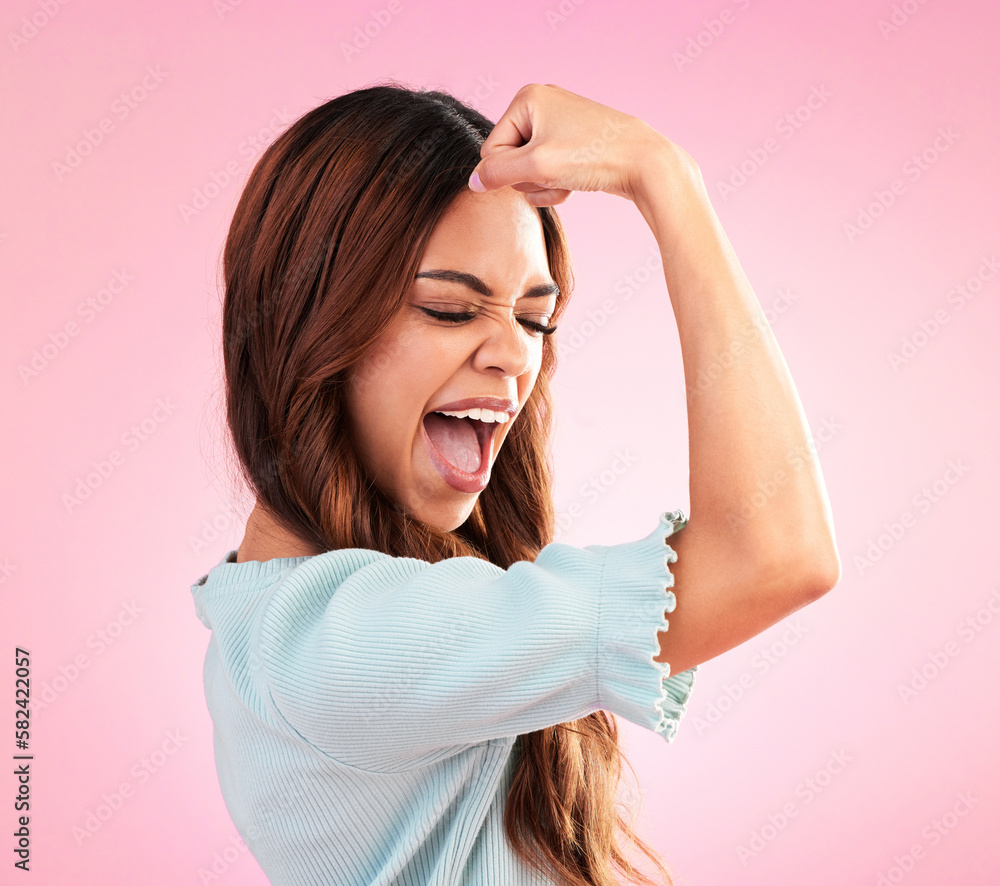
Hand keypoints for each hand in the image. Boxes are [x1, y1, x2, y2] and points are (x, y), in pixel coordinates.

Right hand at [467, 84, 663, 206]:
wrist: (643, 162)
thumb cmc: (593, 156)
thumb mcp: (537, 167)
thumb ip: (498, 174)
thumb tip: (473, 182)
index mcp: (526, 99)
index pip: (491, 150)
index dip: (509, 173)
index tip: (539, 172)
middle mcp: (540, 104)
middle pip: (509, 161)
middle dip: (530, 179)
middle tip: (558, 177)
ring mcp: (557, 123)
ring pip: (528, 171)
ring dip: (544, 185)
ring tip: (569, 181)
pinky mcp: (571, 142)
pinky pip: (547, 171)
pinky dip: (557, 184)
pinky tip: (576, 184)